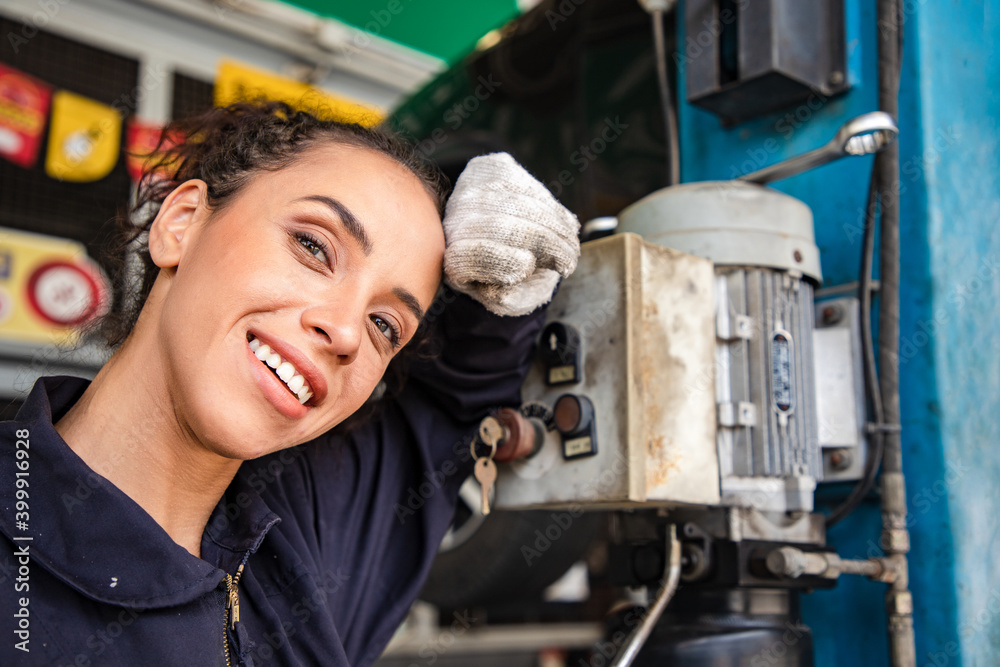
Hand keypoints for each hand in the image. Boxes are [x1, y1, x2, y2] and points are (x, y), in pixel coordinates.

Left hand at [442, 152, 579, 316]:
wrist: (512, 248)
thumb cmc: (512, 281)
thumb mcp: (511, 300)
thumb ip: (510, 296)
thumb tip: (521, 270)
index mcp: (450, 260)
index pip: (469, 255)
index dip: (499, 261)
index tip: (529, 268)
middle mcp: (452, 222)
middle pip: (499, 227)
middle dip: (544, 243)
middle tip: (568, 261)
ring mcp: (468, 191)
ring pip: (519, 204)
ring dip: (555, 225)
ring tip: (570, 245)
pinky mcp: (489, 168)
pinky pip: (527, 184)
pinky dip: (551, 206)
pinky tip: (559, 223)